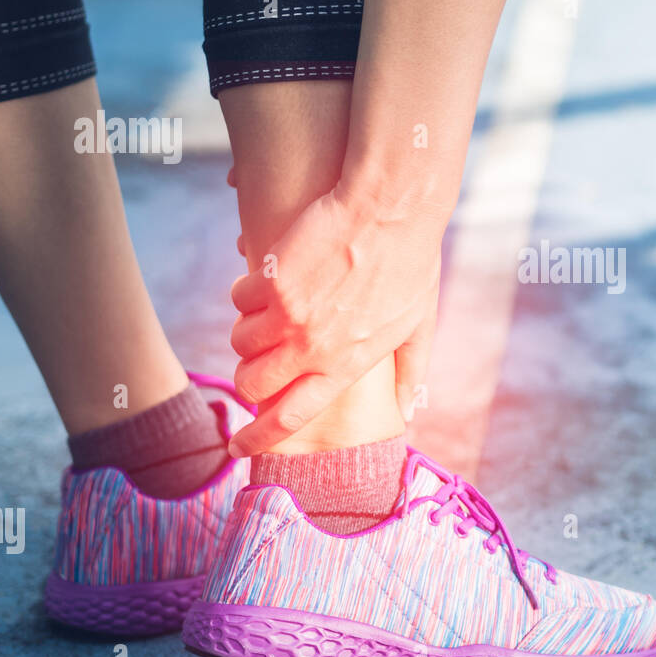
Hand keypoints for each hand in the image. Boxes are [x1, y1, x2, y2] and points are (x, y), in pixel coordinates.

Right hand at [226, 187, 442, 456]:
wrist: (392, 208)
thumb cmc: (411, 264)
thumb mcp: (418, 326)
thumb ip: (409, 373)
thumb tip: (406, 412)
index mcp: (345, 367)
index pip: (288, 420)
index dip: (256, 438)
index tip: (236, 448)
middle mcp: (312, 350)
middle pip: (251, 385)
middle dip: (249, 377)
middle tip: (258, 360)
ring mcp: (288, 317)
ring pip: (239, 342)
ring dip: (249, 330)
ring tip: (271, 311)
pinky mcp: (271, 281)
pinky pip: (239, 299)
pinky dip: (249, 290)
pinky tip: (270, 275)